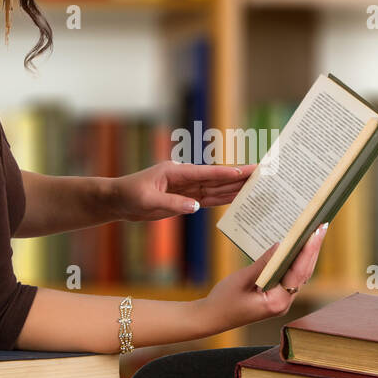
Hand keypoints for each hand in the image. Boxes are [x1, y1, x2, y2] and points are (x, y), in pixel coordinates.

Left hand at [109, 160, 257, 222]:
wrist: (118, 201)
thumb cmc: (129, 196)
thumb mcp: (148, 201)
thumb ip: (172, 204)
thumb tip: (195, 207)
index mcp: (176, 172)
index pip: (206, 174)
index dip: (225, 173)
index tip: (244, 171)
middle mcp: (184, 178)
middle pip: (216, 178)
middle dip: (238, 176)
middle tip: (260, 172)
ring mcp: (186, 188)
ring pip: (215, 188)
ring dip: (234, 187)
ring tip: (255, 184)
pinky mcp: (184, 199)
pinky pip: (208, 199)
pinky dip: (223, 198)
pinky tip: (238, 197)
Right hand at [198, 223, 328, 333]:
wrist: (211, 318)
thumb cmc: (222, 300)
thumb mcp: (241, 279)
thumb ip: (263, 263)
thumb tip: (280, 245)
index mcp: (276, 302)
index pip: (298, 273)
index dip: (308, 251)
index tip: (316, 232)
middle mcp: (283, 303)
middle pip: (304, 273)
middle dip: (313, 249)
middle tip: (322, 226)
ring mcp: (281, 301)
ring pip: (299, 275)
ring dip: (307, 254)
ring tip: (315, 232)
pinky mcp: (275, 296)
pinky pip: (289, 276)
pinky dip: (295, 261)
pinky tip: (298, 247)